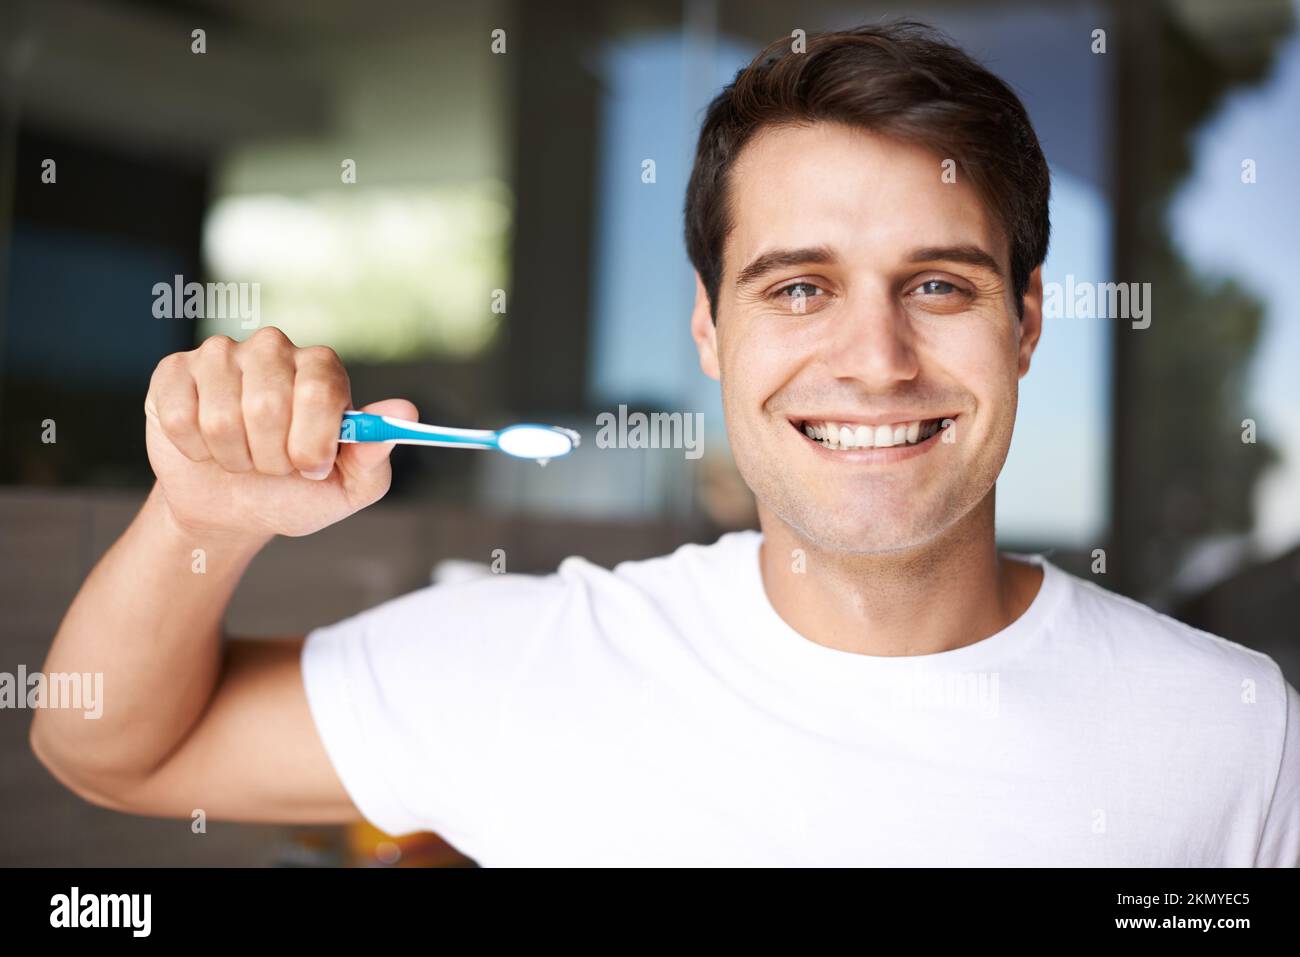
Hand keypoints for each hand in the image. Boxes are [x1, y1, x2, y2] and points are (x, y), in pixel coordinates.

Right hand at [143, 327, 415, 538]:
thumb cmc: (296, 492)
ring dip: (233, 457)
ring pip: (221, 414)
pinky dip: (194, 448)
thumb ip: (375, 454)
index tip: (310, 468)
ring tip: (241, 459)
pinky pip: (179, 415)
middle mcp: (273, 349)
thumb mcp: (348, 487)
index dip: (313, 440)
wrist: (233, 510)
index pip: (320, 389)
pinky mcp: (174, 372)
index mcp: (322, 369)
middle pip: (267, 404)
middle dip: (270, 457)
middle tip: (273, 467)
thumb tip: (405, 411)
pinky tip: (204, 447)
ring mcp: (221, 355)